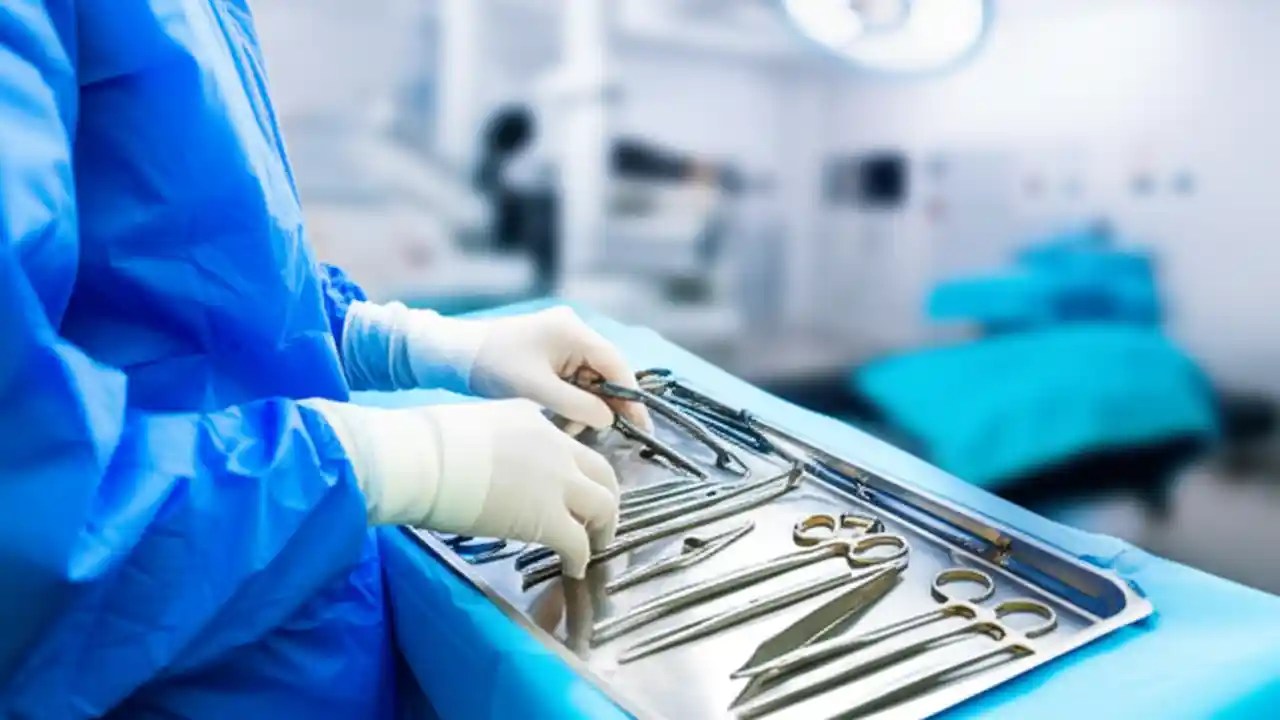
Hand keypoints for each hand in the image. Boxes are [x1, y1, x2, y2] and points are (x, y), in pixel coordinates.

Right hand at [303, 398, 618, 577]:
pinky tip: (573, 569)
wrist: (418, 460)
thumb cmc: (427, 444)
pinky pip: (578, 543)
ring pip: (603, 506)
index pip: (571, 447)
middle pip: (602, 473)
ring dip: (601, 530)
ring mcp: (556, 483)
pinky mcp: (547, 519)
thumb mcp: (476, 428)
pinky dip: (580, 559)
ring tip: (594, 548)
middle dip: (605, 498)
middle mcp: (556, 448)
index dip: (577, 472)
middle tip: (598, 520)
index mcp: (534, 422)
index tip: (573, 490)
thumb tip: (492, 466)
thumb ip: (498, 444)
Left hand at [468, 307, 652, 430]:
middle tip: (614, 433)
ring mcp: (562, 341)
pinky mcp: (552, 352)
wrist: (456, 354)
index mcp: (573, 331)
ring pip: (591, 377)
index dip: (630, 395)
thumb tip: (609, 418)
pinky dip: (575, 399)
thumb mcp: (537, 389)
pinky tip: (565, 418)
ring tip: (574, 428)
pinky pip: (576, 377)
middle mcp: (573, 331)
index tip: (640, 424)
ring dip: (589, 404)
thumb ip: (577, 405)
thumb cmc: (494, 366)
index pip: (615, 364)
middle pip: (606, 370)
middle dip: (607, 403)